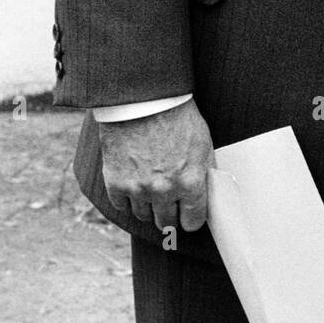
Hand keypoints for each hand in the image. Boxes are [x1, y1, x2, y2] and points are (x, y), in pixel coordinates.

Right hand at [98, 98, 214, 232]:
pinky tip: (134, 184)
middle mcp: (164, 191)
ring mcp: (138, 189)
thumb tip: (207, 192)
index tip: (189, 214)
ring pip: (144, 216)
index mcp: (190, 182)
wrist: (144, 99)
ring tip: (152, 189)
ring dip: (149, 206)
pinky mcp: (116, 183)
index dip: (191, 218)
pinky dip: (128, 199)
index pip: (193, 222)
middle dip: (170, 214)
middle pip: (167, 223)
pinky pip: (122, 206)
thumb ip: (204, 173)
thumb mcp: (203, 143)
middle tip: (170, 202)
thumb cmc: (178, 116)